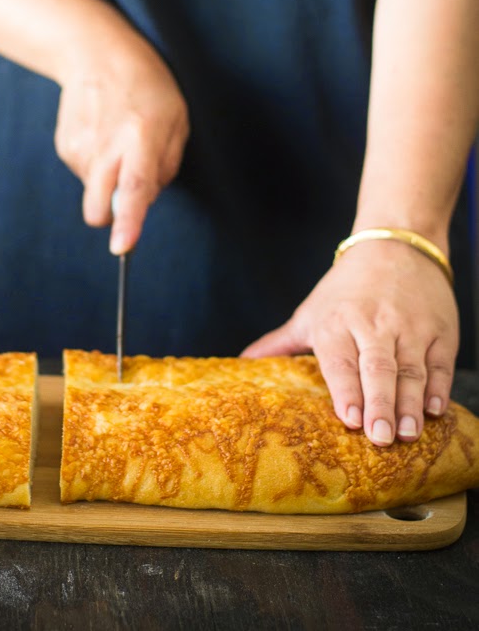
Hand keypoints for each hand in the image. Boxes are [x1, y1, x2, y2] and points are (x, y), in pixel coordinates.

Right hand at [53, 19, 188, 252]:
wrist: (95, 53)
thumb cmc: (146, 86)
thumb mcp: (176, 119)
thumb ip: (166, 165)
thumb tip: (145, 202)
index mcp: (140, 136)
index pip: (134, 187)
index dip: (129, 221)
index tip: (122, 247)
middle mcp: (106, 145)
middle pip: (98, 207)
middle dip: (112, 216)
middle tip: (129, 190)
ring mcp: (80, 147)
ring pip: (96, 194)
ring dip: (110, 180)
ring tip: (121, 141)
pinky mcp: (65, 148)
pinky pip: (87, 177)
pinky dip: (99, 166)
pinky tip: (104, 135)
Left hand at [240, 240, 458, 445]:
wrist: (393, 246)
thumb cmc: (345, 288)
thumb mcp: (309, 313)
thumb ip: (280, 342)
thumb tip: (242, 362)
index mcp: (336, 323)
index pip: (341, 361)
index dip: (346, 390)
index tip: (349, 419)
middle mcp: (373, 325)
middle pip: (377, 369)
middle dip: (379, 404)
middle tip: (380, 437)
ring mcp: (410, 327)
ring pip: (411, 370)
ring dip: (410, 403)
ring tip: (408, 433)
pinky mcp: (439, 330)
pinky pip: (440, 362)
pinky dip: (439, 387)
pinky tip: (435, 409)